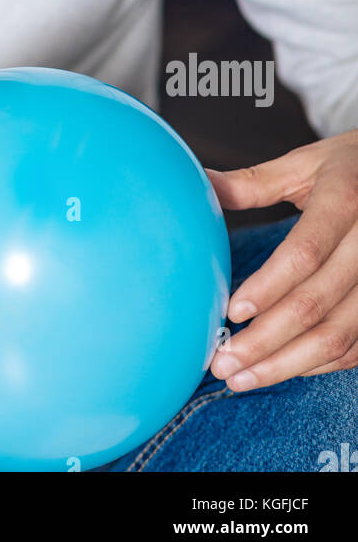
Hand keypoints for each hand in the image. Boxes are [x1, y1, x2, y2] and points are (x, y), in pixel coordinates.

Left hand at [206, 130, 357, 389]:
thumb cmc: (348, 169)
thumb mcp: (305, 164)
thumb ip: (253, 182)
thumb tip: (199, 185)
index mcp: (344, 200)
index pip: (305, 253)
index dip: (268, 287)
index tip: (231, 312)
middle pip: (317, 303)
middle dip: (266, 340)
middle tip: (222, 362)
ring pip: (338, 335)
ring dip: (288, 364)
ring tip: (242, 378)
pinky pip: (356, 346)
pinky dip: (318, 364)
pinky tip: (281, 370)